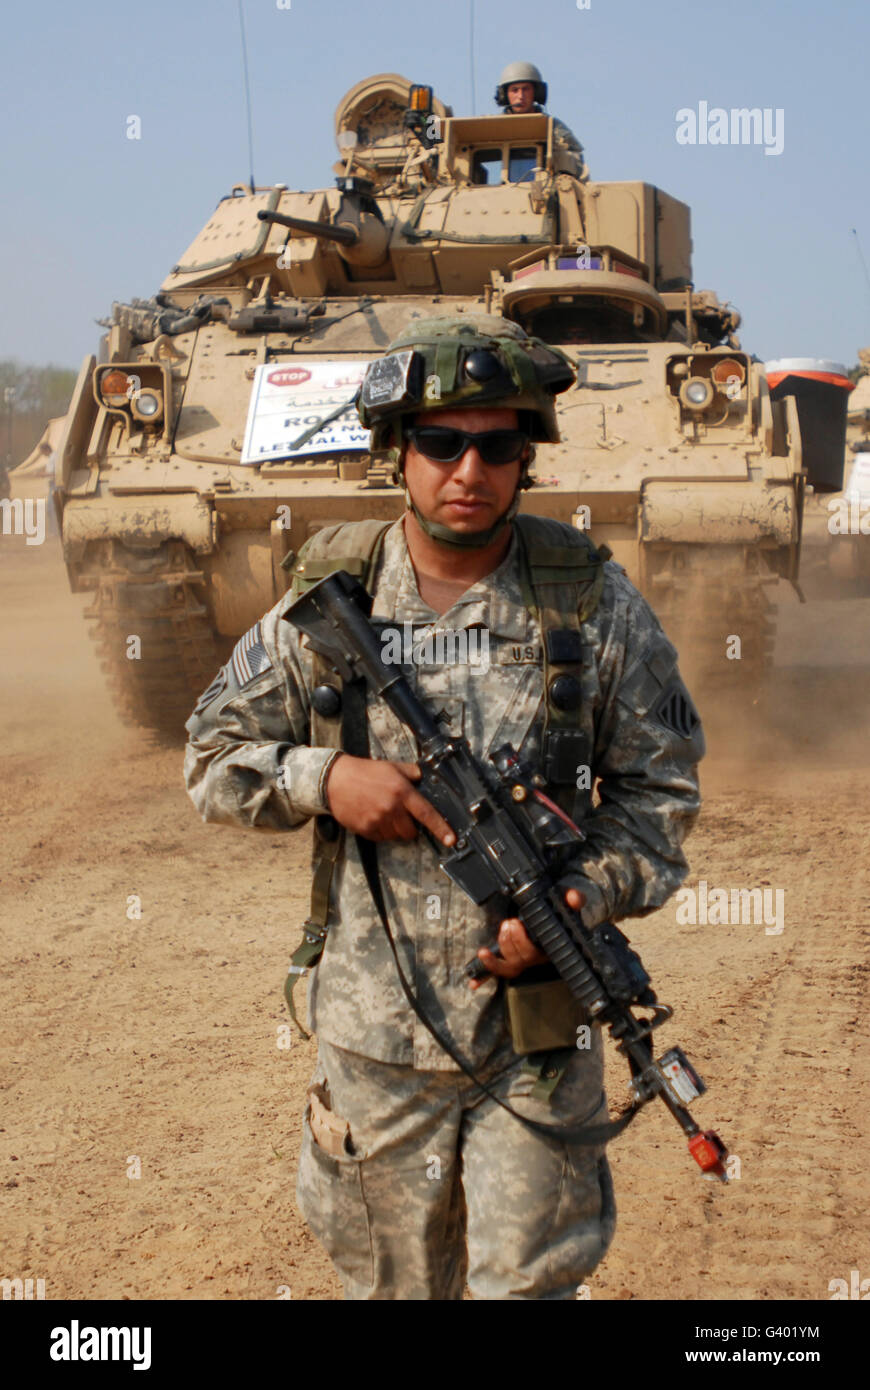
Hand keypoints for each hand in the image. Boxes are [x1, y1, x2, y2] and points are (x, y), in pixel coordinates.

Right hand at [325, 754, 455, 845]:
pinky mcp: (365, 829)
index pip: (426, 813)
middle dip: (410, 828)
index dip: (440, 828)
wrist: (335, 779)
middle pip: (411, 832)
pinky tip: (373, 816)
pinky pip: (380, 838)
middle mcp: (391, 808)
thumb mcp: (392, 766)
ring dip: (394, 830)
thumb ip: (411, 773)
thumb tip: (424, 778)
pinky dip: (380, 831)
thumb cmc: (364, 772)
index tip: (450, 839)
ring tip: (383, 813)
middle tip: (401, 816)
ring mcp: (377, 820)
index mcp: (402, 792)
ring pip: (395, 836)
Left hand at [469, 887, 585, 989]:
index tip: (516, 923)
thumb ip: (576, 900)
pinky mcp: (513, 962)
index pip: (539, 952)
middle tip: (509, 921)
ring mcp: (524, 962)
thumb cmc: (562, 916)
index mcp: (552, 949)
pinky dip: (486, 975)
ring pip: (511, 965)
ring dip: (502, 948)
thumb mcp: (570, 906)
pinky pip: (500, 972)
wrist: (556, 921)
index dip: (523, 941)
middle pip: (523, 958)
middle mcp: (538, 959)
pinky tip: (473, 983)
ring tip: (502, 928)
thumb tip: (573, 897)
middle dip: (512, 940)